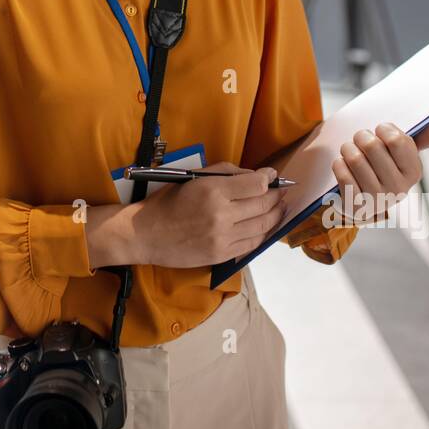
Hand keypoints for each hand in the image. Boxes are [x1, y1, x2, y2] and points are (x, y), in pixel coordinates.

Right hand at [126, 161, 288, 268]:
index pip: (256, 185)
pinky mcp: (222, 255)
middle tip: (281, 192)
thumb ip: (226, 173)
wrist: (147, 235)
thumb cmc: (168, 202)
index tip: (272, 176)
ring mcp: (223, 238)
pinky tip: (266, 225)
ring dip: (275, 215)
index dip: (269, 179)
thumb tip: (257, 176)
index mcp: (212, 191)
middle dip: (276, 197)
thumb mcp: (193, 177)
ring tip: (280, 207)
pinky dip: (263, 233)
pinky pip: (253, 244)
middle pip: (263, 205)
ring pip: (262, 226)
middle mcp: (221, 215)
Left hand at [332, 121, 428, 224]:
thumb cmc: (384, 169)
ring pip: (354, 158)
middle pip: (371, 145)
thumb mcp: (402, 156)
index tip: (380, 130)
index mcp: (413, 172)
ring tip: (350, 150)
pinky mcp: (357, 205)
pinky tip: (343, 165)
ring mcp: (377, 199)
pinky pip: (342, 173)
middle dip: (361, 136)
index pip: (396, 140)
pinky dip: (339, 163)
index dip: (384, 129)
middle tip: (360, 138)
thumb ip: (419, 140)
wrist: (366, 201)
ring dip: (347, 148)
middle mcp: (398, 188)